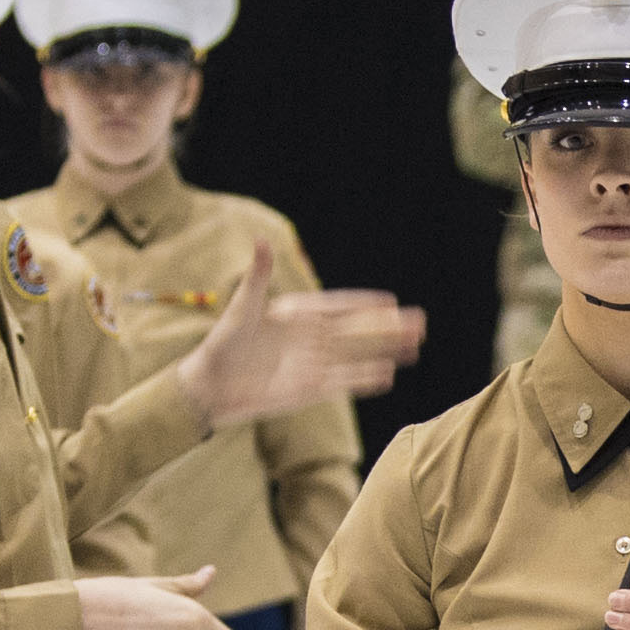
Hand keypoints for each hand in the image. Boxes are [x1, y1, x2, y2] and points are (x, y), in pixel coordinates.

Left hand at [174, 241, 424, 424]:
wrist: (211, 387)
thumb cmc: (222, 344)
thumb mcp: (241, 308)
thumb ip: (258, 277)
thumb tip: (260, 240)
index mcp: (297, 315)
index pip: (339, 307)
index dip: (364, 304)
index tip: (390, 301)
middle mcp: (310, 339)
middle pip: (357, 331)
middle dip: (387, 327)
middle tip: (419, 322)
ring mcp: (312, 364)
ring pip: (357, 356)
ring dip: (385, 351)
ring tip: (414, 347)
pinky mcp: (309, 389)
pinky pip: (343, 382)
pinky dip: (364, 378)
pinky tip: (388, 374)